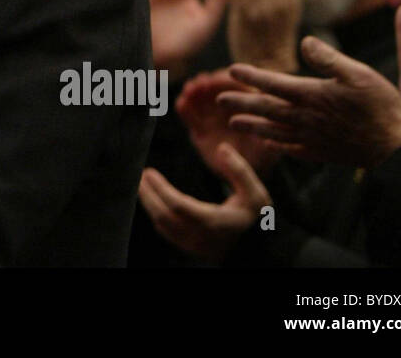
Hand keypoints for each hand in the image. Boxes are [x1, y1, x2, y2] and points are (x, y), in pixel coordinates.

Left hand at [138, 142, 269, 263]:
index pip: (178, 206)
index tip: (149, 172)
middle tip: (140, 176)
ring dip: (149, 204)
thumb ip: (240, 171)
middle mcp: (200, 237)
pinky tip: (154, 202)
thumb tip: (222, 148)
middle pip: (164, 216)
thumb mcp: (257, 195)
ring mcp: (193, 246)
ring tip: (142, 185)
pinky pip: (167, 233)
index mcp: (214, 222)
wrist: (260, 252)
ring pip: (162, 226)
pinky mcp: (190, 249)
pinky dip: (157, 216)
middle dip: (148, 195)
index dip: (161, 189)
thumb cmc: (257, 221)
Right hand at [176, 69, 279, 175]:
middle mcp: (226, 106)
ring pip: (199, 99)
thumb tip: (257, 106)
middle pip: (213, 88)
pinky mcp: (199, 129)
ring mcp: (211, 117)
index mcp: (244, 103)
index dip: (223, 81)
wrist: (248, 176)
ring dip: (192, 92)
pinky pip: (189, 116)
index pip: (234, 86)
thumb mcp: (268, 138)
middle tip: (199, 84)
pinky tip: (181, 104)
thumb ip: (261, 124)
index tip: (215, 80)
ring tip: (188, 92)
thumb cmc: (264, 155)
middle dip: (205, 83)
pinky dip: (184, 109)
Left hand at [220, 35, 400, 166]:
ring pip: (273, 130)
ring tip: (232, 122)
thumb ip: (329, 58)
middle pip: (266, 108)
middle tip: (219, 99)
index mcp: (311, 95)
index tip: (231, 70)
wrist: (393, 148)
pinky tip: (267, 142)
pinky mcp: (319, 153)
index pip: (273, 83)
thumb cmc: (379, 107)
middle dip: (241, 102)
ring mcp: (310, 137)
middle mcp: (305, 117)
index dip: (251, 76)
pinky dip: (275, 144)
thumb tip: (304, 42)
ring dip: (251, 125)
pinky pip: (290, 148)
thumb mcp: (359, 73)